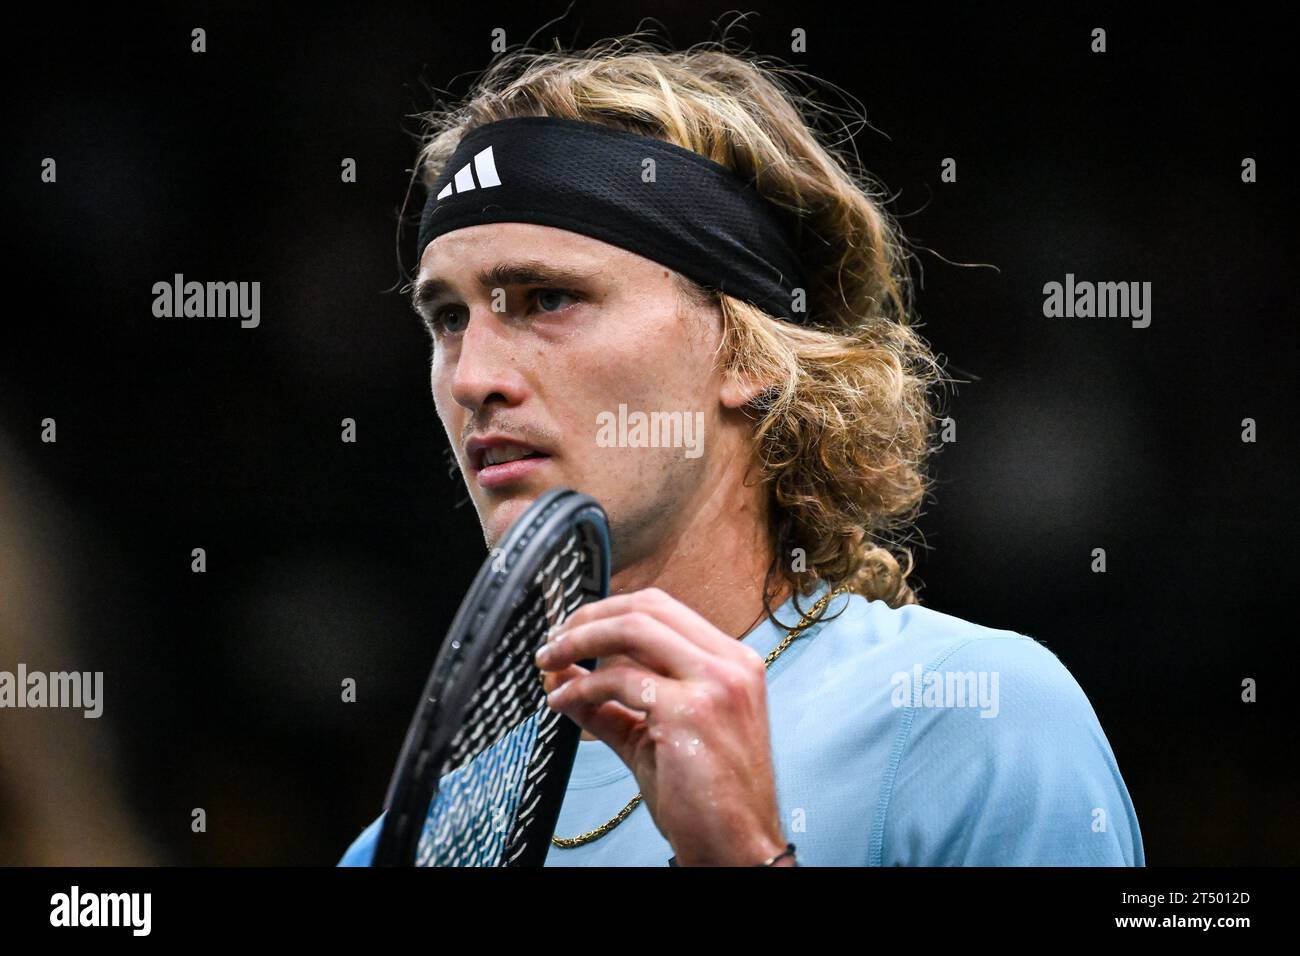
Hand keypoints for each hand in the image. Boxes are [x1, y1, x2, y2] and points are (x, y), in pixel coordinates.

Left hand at [535, 587, 789, 865]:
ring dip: (578, 642)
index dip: (610, 612)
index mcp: (732, 662)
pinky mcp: (691, 711)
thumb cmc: (706, 798)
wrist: (737, 847)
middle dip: (590, 618)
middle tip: (554, 641)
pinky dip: (581, 686)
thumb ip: (612, 704)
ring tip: (548, 662)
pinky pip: (619, 680)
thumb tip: (563, 677)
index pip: (664, 609)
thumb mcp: (655, 736)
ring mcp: (715, 683)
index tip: (574, 629)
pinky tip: (563, 701)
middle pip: (647, 608)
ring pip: (632, 630)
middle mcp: (730, 664)